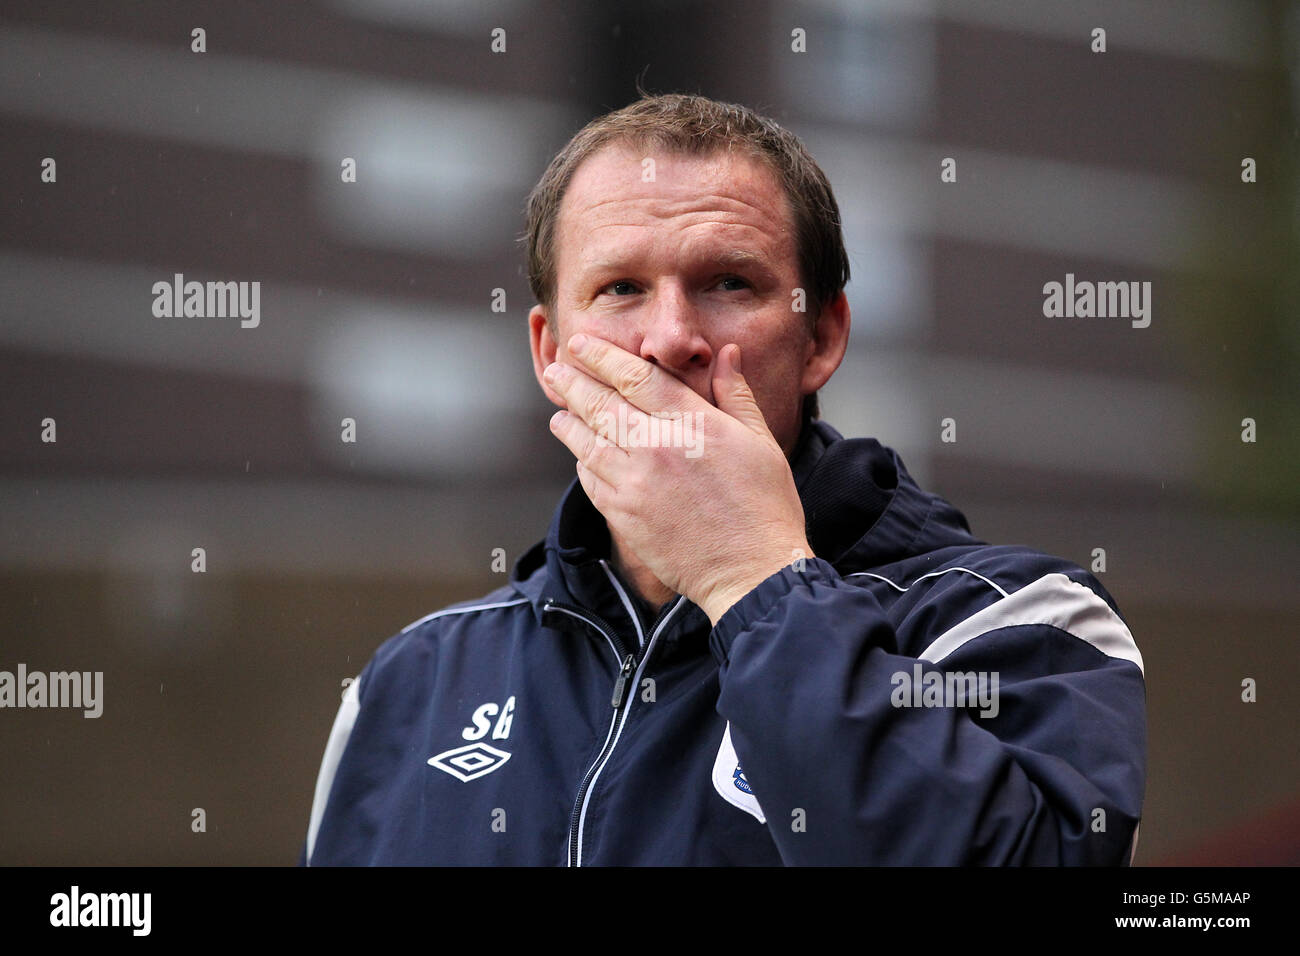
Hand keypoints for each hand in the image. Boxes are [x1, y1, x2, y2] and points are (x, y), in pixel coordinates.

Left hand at [544, 333, 812, 624]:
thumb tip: (727, 354)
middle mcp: (657, 447)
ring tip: (559, 411)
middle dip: (573, 382)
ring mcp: (635, 483)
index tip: (582, 343)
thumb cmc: (764, 507)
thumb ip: (736, 394)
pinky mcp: (624, 515)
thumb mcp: (760, 441)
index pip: (636, 376)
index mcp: (693, 423)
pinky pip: (590, 479)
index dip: (603, 356)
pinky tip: (580, 454)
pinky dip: (581, 462)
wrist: (752, 572)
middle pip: (601, 403)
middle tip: (557, 368)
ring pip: (587, 441)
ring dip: (569, 421)